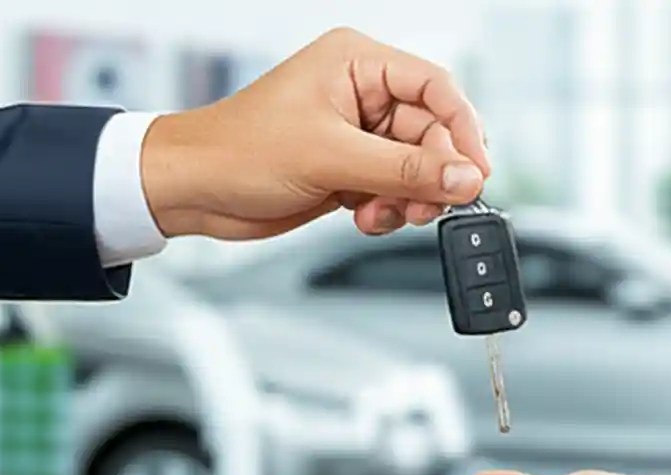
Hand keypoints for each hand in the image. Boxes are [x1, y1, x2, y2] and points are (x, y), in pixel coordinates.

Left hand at [141, 27, 488, 239]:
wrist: (194, 190)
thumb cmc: (238, 150)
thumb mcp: (330, 158)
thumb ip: (404, 169)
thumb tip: (463, 177)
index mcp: (356, 63)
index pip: (436, 88)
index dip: (462, 130)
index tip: (476, 172)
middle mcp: (362, 93)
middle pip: (431, 133)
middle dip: (432, 174)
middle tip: (428, 205)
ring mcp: (357, 133)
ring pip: (416, 167)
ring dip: (409, 197)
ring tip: (383, 212)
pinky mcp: (350, 168)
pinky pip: (395, 188)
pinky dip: (390, 208)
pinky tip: (365, 216)